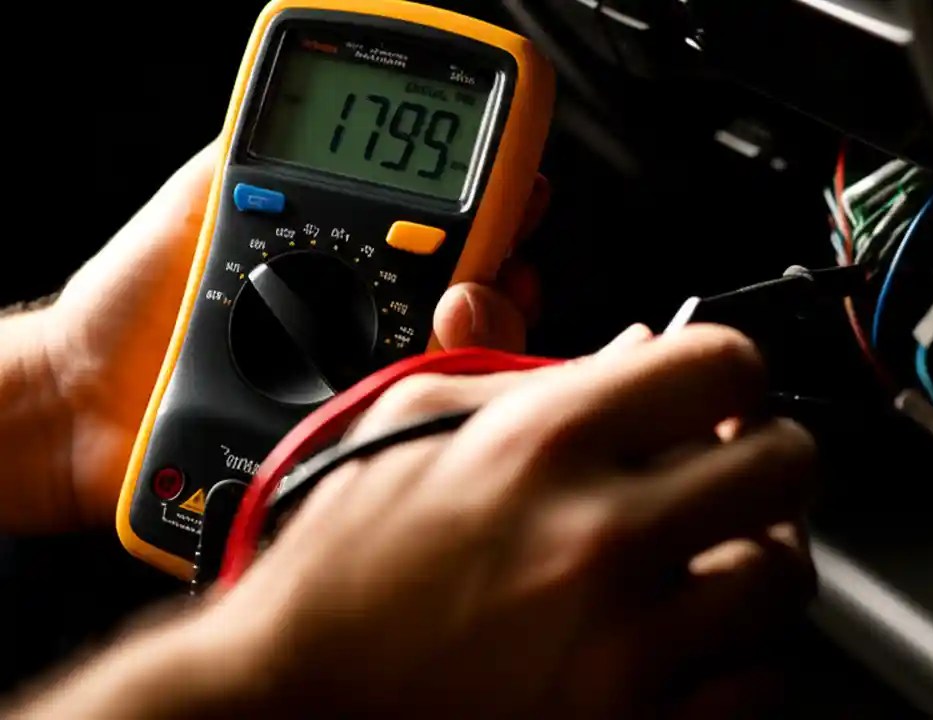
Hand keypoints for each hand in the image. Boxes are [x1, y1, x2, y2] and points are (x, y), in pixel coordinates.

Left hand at [26, 142, 545, 530]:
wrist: (84, 396)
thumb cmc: (139, 299)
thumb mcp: (214, 197)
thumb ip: (277, 155)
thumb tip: (330, 97)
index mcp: (357, 262)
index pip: (459, 233)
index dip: (505, 212)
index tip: (524, 196)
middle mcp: (379, 324)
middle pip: (487, 304)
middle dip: (509, 281)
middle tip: (490, 269)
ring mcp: (371, 384)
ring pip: (470, 369)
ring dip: (487, 339)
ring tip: (452, 318)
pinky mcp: (356, 439)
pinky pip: (419, 429)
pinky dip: (439, 406)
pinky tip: (420, 383)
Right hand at [200, 325, 816, 716]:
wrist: (293, 703)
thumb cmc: (344, 569)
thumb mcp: (411, 421)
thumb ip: (529, 368)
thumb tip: (636, 342)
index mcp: (546, 443)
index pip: (725, 360)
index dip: (728, 367)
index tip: (717, 390)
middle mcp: (600, 540)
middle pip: (786, 464)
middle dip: (765, 455)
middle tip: (734, 469)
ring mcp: (626, 649)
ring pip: (783, 579)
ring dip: (755, 560)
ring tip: (704, 561)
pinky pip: (759, 686)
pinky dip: (739, 659)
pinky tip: (690, 640)